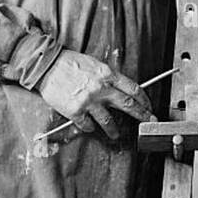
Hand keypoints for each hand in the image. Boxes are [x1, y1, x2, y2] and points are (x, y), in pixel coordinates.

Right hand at [37, 50, 155, 140]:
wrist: (48, 66)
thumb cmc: (71, 63)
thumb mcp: (96, 64)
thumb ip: (109, 77)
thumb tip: (122, 89)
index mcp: (108, 75)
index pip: (133, 89)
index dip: (144, 100)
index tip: (148, 106)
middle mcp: (101, 88)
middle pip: (128, 105)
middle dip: (141, 115)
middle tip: (148, 122)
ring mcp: (88, 101)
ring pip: (108, 121)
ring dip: (114, 130)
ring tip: (116, 135)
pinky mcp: (75, 111)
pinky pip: (88, 125)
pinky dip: (90, 128)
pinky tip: (91, 127)